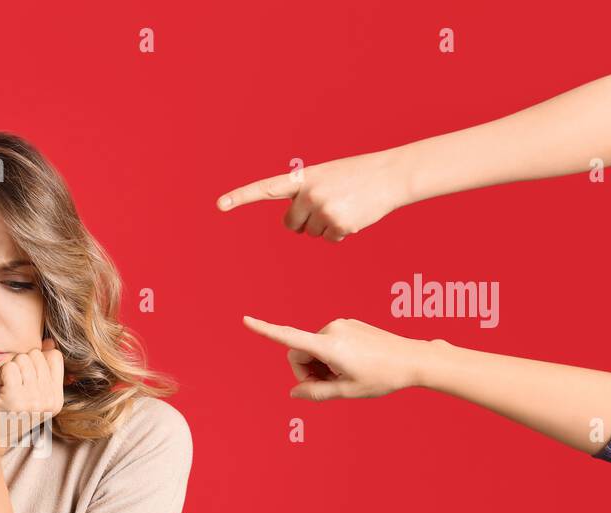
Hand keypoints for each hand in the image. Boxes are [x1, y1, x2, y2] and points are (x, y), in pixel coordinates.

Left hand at [0, 339, 65, 457]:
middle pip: (37, 354)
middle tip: (11, 389)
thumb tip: (48, 342)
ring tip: (4, 392)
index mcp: (57, 400)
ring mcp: (34, 402)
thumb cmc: (2, 416)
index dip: (35, 360)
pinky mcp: (15, 401)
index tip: (24, 381)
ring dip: (8, 372)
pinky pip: (9, 368)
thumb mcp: (30, 395)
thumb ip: (42, 370)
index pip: (54, 356)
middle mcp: (50, 401)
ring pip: (22, 359)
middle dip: (19, 366)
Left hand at [217, 149, 410, 240]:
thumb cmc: (355, 176)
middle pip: (291, 224)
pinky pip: (329, 240)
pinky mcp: (338, 225)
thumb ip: (303, 195)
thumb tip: (295, 227)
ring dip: (326, 226)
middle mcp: (308, 193)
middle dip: (304, 222)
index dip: (242, 197)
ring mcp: (323, 209)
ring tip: (345, 206)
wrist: (390, 175)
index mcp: (302, 178)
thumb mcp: (325, 176)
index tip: (220, 205)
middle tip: (328, 205)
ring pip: (310, 234)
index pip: (266, 188)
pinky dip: (340, 233)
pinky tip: (354, 215)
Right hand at [243, 314, 434, 399]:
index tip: (246, 320)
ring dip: (321, 365)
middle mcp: (331, 329)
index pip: (289, 338)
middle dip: (306, 371)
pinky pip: (327, 342)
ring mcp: (341, 325)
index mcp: (329, 346)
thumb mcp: (347, 391)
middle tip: (329, 386)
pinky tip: (353, 365)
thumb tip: (294, 392)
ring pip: (314, 348)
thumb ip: (316, 393)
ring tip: (345, 376)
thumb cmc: (382, 377)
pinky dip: (331, 357)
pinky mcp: (348, 325)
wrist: (413, 359)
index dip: (265, 331)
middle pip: (299, 352)